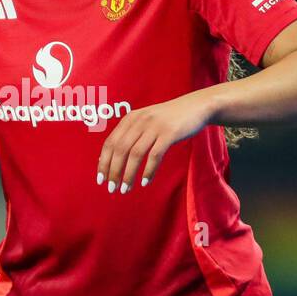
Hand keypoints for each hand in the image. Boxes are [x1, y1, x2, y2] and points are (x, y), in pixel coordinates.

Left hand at [95, 93, 210, 192]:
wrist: (196, 106)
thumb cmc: (169, 119)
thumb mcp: (146, 122)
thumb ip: (129, 136)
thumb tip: (108, 160)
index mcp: (130, 118)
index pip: (110, 142)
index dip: (103, 162)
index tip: (100, 179)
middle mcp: (140, 121)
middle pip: (120, 149)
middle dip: (113, 171)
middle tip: (111, 188)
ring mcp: (155, 126)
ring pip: (135, 154)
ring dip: (128, 174)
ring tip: (125, 189)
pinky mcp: (170, 133)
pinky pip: (155, 155)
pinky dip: (148, 170)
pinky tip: (144, 182)